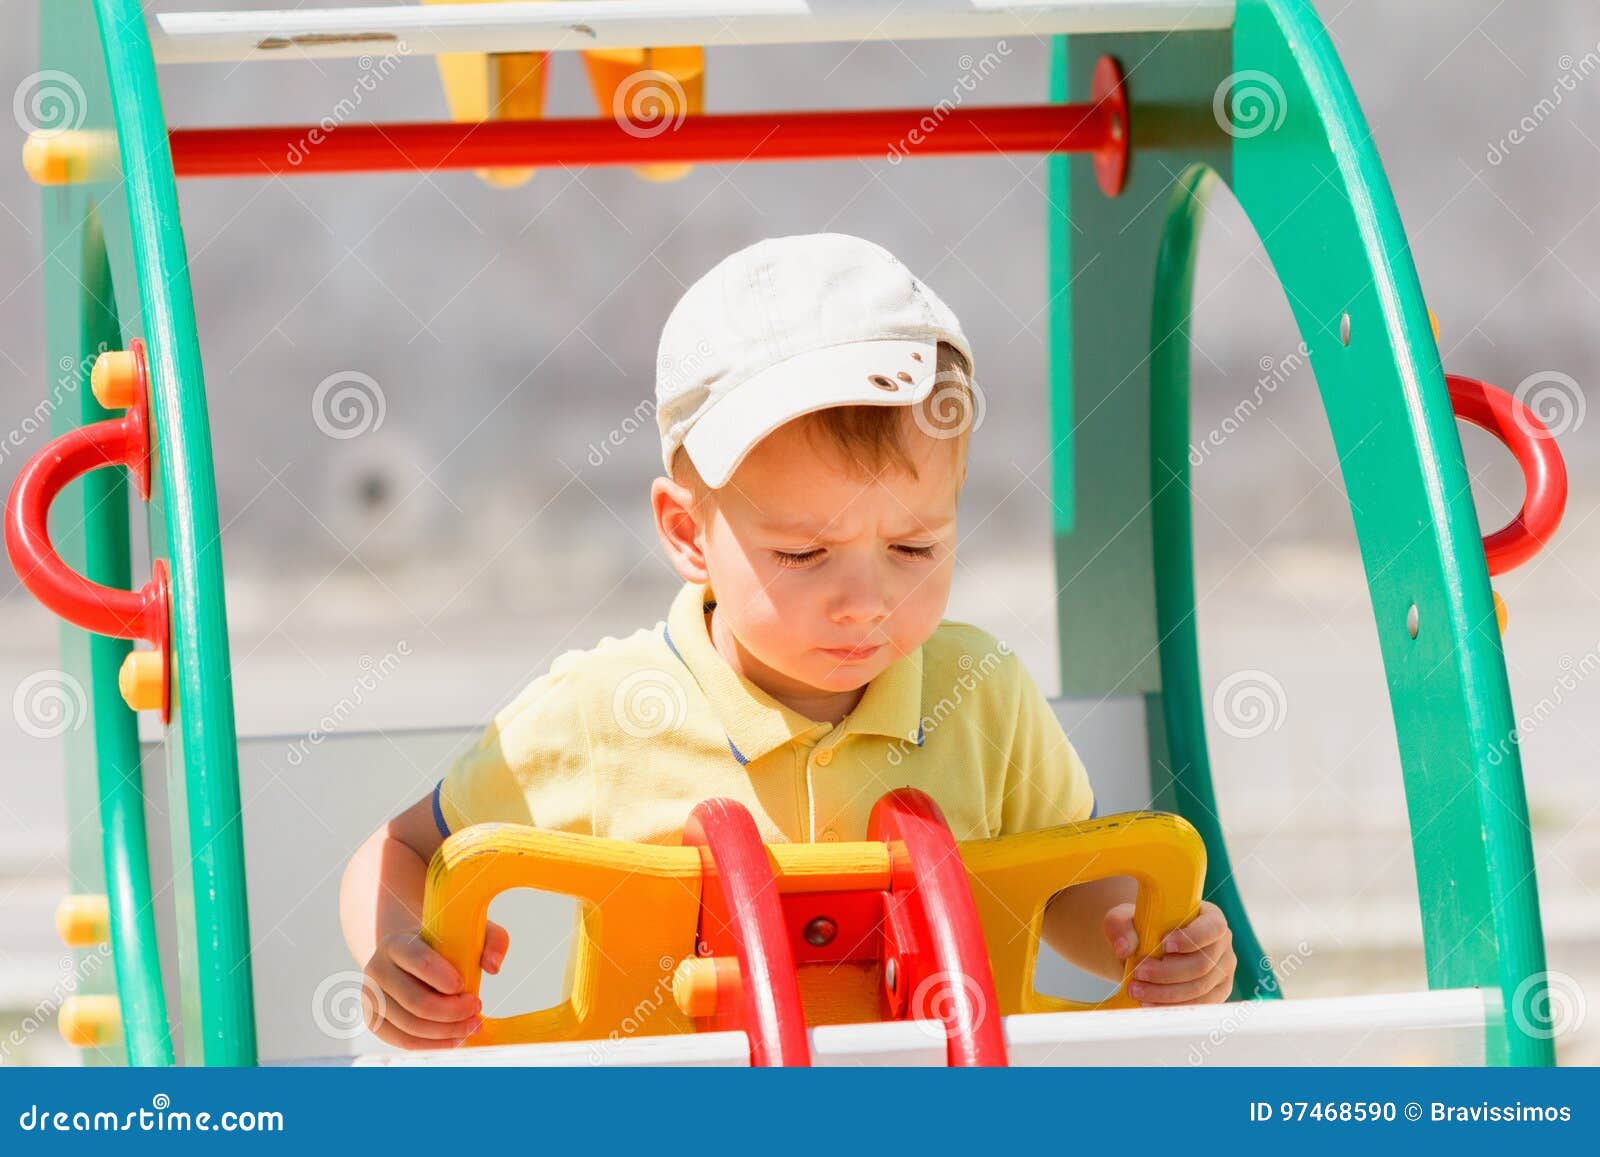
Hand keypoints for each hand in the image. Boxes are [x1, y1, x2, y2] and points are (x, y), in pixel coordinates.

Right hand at [360, 919, 508, 1048]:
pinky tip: (455, 1039)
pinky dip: (433, 1044)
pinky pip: (404, 1041)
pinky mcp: (374, 1020)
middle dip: (451, 1011)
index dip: (442, 977)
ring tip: (472, 1025)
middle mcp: (376, 970)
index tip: (465, 986)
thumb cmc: (444, 946)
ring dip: (447, 1031)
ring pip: (410, 1026)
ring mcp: (371, 998)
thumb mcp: (469, 932)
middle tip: (477, 1008)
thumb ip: (493, 940)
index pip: (417, 961)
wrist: (409, 957)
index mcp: (396, 943)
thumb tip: (493, 967)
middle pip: (415, 1001)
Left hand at [1103, 901, 1233, 1005]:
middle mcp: (1221, 945)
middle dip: (1167, 972)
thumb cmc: (1140, 928)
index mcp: (1210, 918)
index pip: (1213, 927)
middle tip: (1138, 972)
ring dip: (1166, 993)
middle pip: (1202, 964)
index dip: (1192, 938)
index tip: (1164, 944)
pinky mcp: (1215, 994)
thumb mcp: (1124, 919)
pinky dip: (1173, 1007)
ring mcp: (1221, 972)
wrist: (1143, 951)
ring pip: (1199, 988)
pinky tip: (1149, 1003)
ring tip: (1137, 990)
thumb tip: (1124, 948)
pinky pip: (1199, 1006)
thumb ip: (1120, 926)